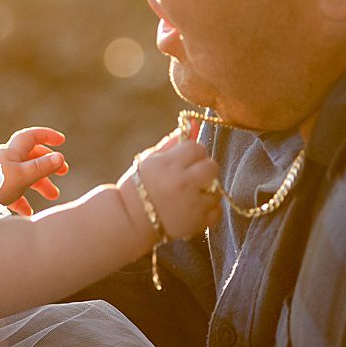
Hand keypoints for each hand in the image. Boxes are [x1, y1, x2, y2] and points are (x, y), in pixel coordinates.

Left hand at [0, 127, 67, 216]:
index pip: (31, 137)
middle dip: (48, 165)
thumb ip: (42, 167)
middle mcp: (3, 159)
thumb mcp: (23, 176)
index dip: (47, 136)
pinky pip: (11, 192)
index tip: (62, 141)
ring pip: (23, 176)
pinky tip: (29, 212)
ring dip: (40, 184)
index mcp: (11, 151)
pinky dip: (22, 200)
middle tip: (63, 173)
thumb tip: (60, 157)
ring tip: (54, 196)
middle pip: (30, 158)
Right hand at [128, 128, 220, 242]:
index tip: (183, 162)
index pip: (197, 147)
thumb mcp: (150, 160)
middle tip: (191, 178)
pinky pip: (217, 212)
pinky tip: (194, 209)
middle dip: (204, 170)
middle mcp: (182, 183)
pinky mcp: (197, 223)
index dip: (192, 154)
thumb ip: (172, 143)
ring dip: (207, 191)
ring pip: (217, 190)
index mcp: (168, 165)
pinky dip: (209, 211)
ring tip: (189, 196)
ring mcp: (192, 205)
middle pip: (212, 166)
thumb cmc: (138, 187)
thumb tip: (193, 123)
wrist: (128, 221)